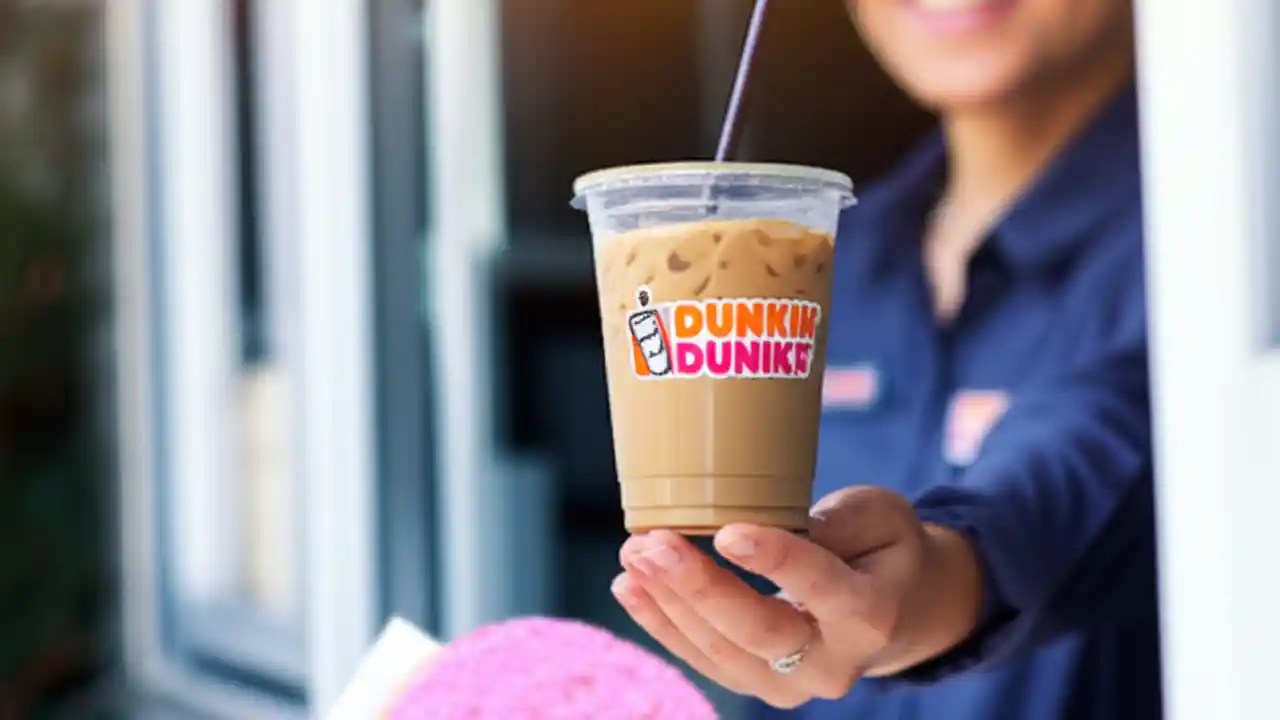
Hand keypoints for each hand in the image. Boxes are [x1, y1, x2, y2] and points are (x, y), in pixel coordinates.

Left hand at [612, 487, 983, 708]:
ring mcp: (791, 683)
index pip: (822, 588)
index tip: (727, 532)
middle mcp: (833, 662)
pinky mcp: (757, 684)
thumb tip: (773, 524)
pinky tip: (630, 587)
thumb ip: (838, 520)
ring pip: (722, 651)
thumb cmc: (883, 547)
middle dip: (701, 587)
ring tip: (633, 555)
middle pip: (759, 631)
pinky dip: (662, 624)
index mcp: (872, 614)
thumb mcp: (881, 516)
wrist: (895, 607)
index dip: (776, 560)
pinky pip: (703, 660)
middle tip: (655, 544)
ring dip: (669, 604)